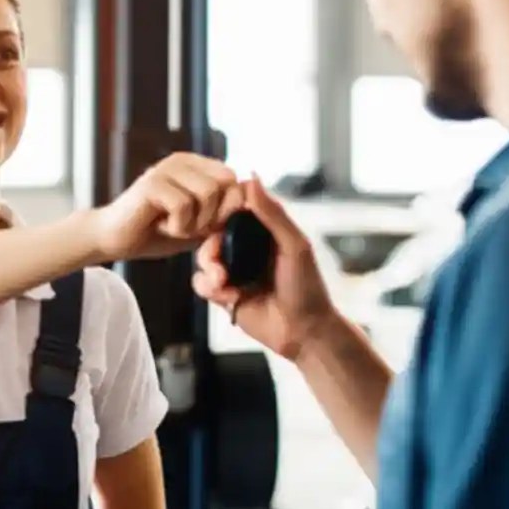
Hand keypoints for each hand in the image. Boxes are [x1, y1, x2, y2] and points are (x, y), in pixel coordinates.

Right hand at [91, 152, 243, 261]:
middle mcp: (182, 160)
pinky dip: (177, 227)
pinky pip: (184, 205)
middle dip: (216, 215)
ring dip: (195, 223)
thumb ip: (221, 212)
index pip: (234, 179)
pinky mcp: (152, 183)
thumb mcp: (198, 223)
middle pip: (227, 183)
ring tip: (174, 226)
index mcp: (195, 165)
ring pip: (208, 194)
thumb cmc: (156, 232)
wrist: (114, 240)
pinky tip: (159, 226)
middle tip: (191, 228)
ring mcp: (166, 168)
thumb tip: (250, 201)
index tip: (207, 227)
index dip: (230, 208)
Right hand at [193, 174, 333, 359]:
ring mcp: (234, 268)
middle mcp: (246, 245)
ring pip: (203, 257)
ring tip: (224, 284)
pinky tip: (229, 298)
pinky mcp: (223, 292)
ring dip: (209, 270)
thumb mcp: (293, 245)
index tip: (218, 221)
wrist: (303, 333)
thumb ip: (272, 212)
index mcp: (264, 228)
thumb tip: (251, 176)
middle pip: (211, 232)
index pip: (232, 206)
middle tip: (218, 262)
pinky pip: (201, 282)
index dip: (219, 210)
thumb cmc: (307, 287)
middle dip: (210, 247)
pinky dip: (209, 288)